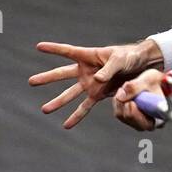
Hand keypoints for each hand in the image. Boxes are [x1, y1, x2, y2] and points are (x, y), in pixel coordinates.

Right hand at [30, 40, 159, 129]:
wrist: (140, 67)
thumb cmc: (129, 57)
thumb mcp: (119, 60)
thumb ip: (108, 69)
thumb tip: (96, 80)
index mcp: (88, 56)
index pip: (67, 51)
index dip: (53, 49)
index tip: (38, 46)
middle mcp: (85, 70)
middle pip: (62, 74)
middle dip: (47, 79)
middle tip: (31, 82)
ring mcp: (90, 84)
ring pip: (70, 94)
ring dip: (58, 102)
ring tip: (44, 110)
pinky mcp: (98, 95)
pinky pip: (85, 107)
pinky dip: (76, 116)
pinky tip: (66, 125)